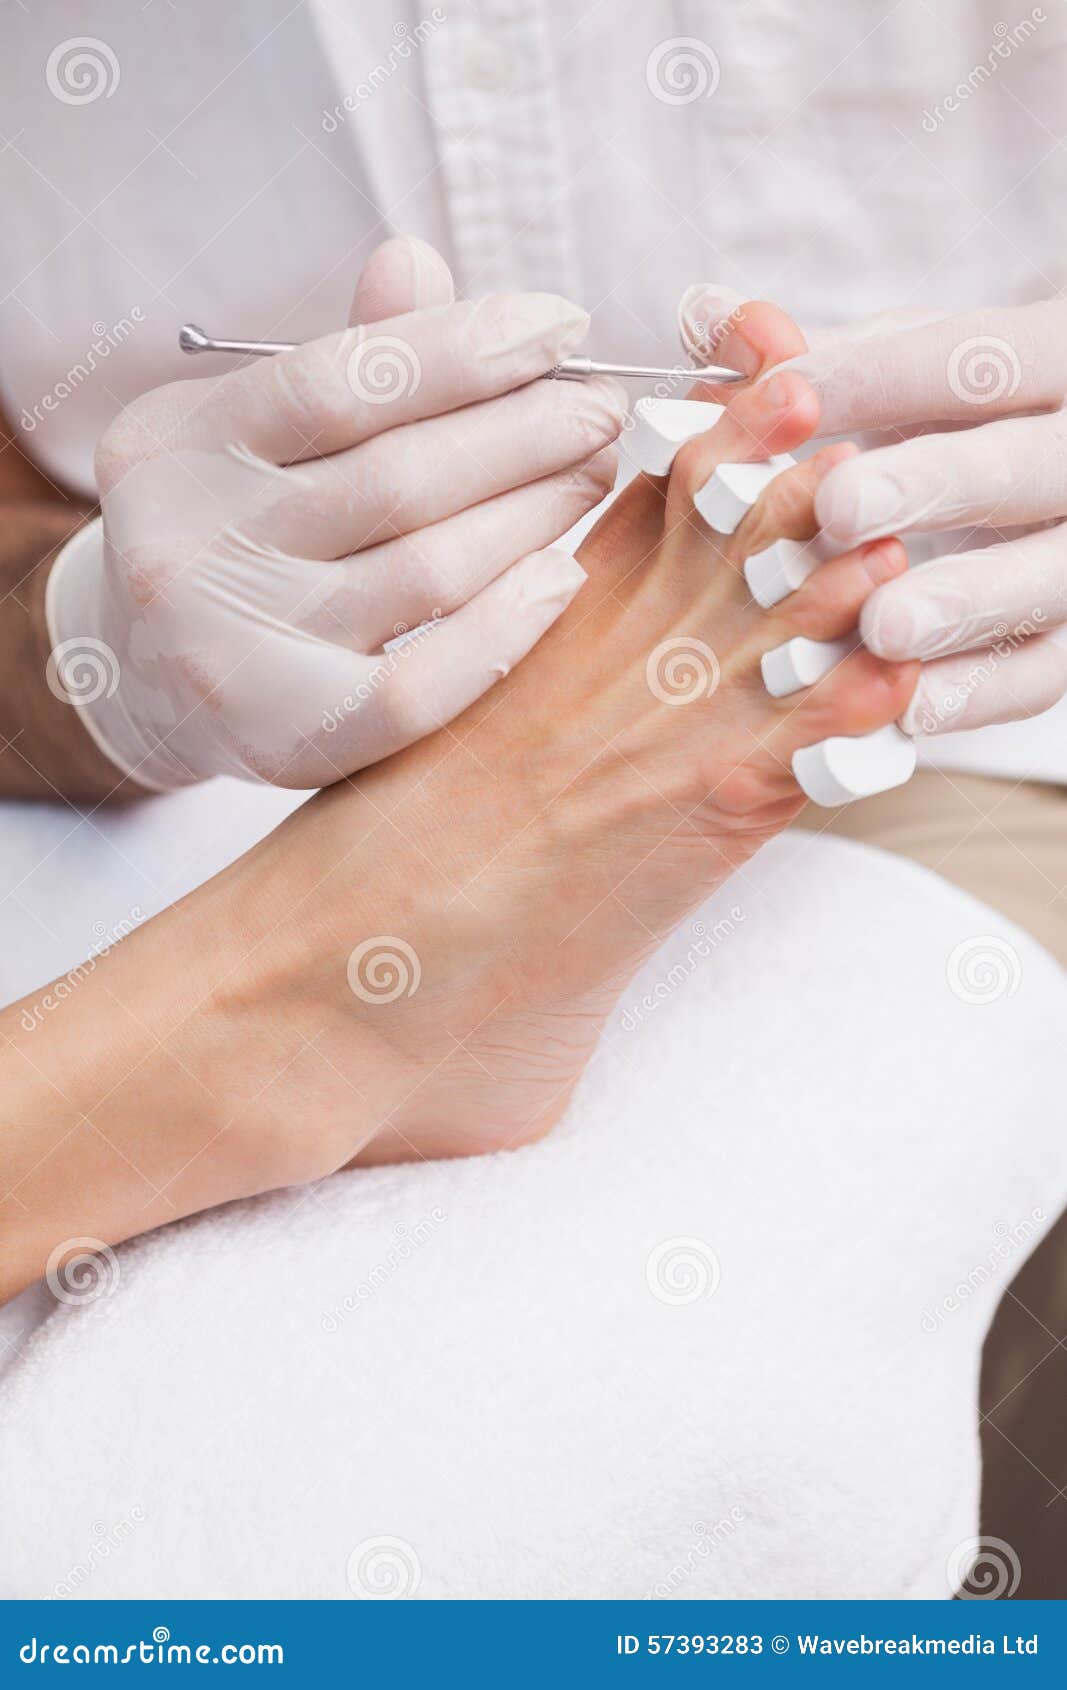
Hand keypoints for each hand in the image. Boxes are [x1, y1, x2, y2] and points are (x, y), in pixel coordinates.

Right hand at [46, 236, 621, 789]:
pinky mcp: (285, 740)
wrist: (151, 684)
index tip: (562, 326)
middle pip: (400, 477)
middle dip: (529, 433)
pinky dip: (507, 628)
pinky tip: (564, 579)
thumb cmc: (233, 535)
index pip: (339, 380)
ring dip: (538, 515)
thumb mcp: (254, 436)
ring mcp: (231, 652)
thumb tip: (416, 258)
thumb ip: (341, 359)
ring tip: (593, 475)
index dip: (465, 346)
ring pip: (429, 570)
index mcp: (175, 446)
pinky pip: (422, 686)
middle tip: (601, 413)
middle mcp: (186, 547)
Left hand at [678, 286, 1066, 737]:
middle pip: (1024, 466)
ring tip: (882, 625)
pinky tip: (909, 704)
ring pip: (1048, 580)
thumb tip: (719, 320)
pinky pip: (1040, 673)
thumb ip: (802, 353)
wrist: (1023, 495)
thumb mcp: (887, 367)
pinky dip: (977, 692)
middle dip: (932, 484)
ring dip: (964, 603)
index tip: (785, 397)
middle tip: (840, 507)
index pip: (975, 360)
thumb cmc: (937, 421)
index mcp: (1048, 361)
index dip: (880, 377)